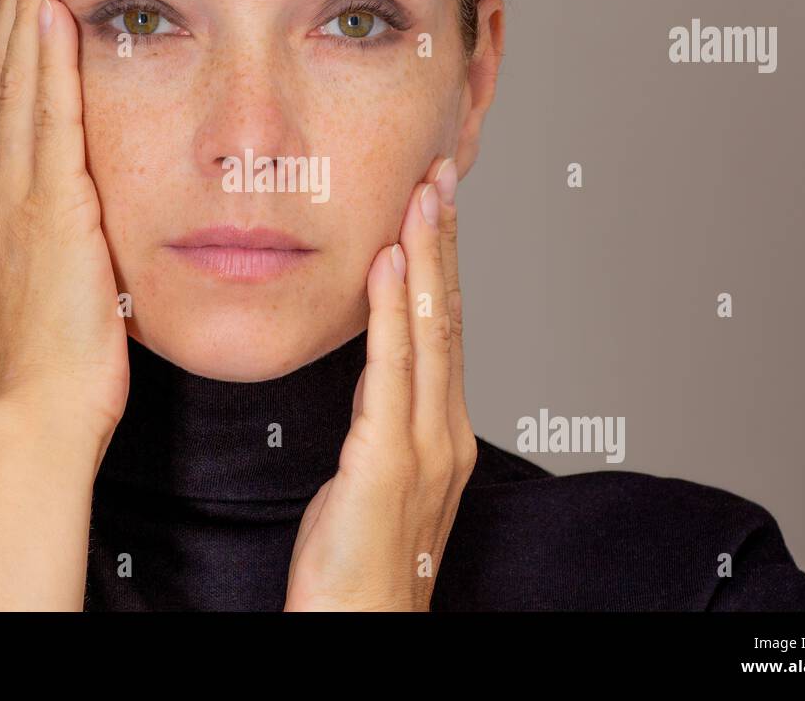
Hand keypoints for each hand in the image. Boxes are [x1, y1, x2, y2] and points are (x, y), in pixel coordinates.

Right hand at [0, 0, 128, 443]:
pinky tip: (53, 11)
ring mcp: (15, 196)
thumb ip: (57, 228)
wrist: (43, 408)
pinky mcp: (52, 209)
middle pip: (1, 76)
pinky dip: (50, 61)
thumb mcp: (50, 278)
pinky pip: (52, 119)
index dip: (4, 40)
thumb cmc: (58, 359)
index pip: (0, 102)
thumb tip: (77, 199)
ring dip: (25, 8)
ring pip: (19, 83)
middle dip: (9, 1)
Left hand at [284, 156, 475, 610]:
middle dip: (442, 240)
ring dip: (424, 257)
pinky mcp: (387, 467)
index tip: (432, 205)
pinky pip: (391, 374)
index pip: (442, 330)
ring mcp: (423, 448)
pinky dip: (391, 313)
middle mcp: (443, 431)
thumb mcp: (369, 477)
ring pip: (429, 333)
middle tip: (438, 173)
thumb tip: (376, 371)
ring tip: (421, 195)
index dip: (440, 263)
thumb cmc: (358, 566)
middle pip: (446, 317)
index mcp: (439, 431)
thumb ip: (380, 419)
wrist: (361, 631)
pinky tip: (387, 266)